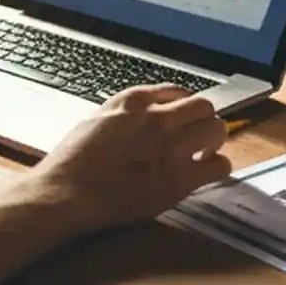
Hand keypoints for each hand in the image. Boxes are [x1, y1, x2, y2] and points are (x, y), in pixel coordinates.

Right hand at [0, 84, 231, 284]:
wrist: (66, 193)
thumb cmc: (71, 161)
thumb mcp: (94, 120)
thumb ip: (122, 113)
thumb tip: (140, 115)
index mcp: (133, 101)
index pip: (175, 91)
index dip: (183, 105)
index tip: (182, 116)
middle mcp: (157, 118)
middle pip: (203, 106)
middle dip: (203, 119)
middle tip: (198, 134)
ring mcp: (171, 148)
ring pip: (217, 129)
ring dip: (214, 140)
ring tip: (205, 152)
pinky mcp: (179, 179)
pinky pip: (219, 166)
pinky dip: (217, 168)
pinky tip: (206, 173)